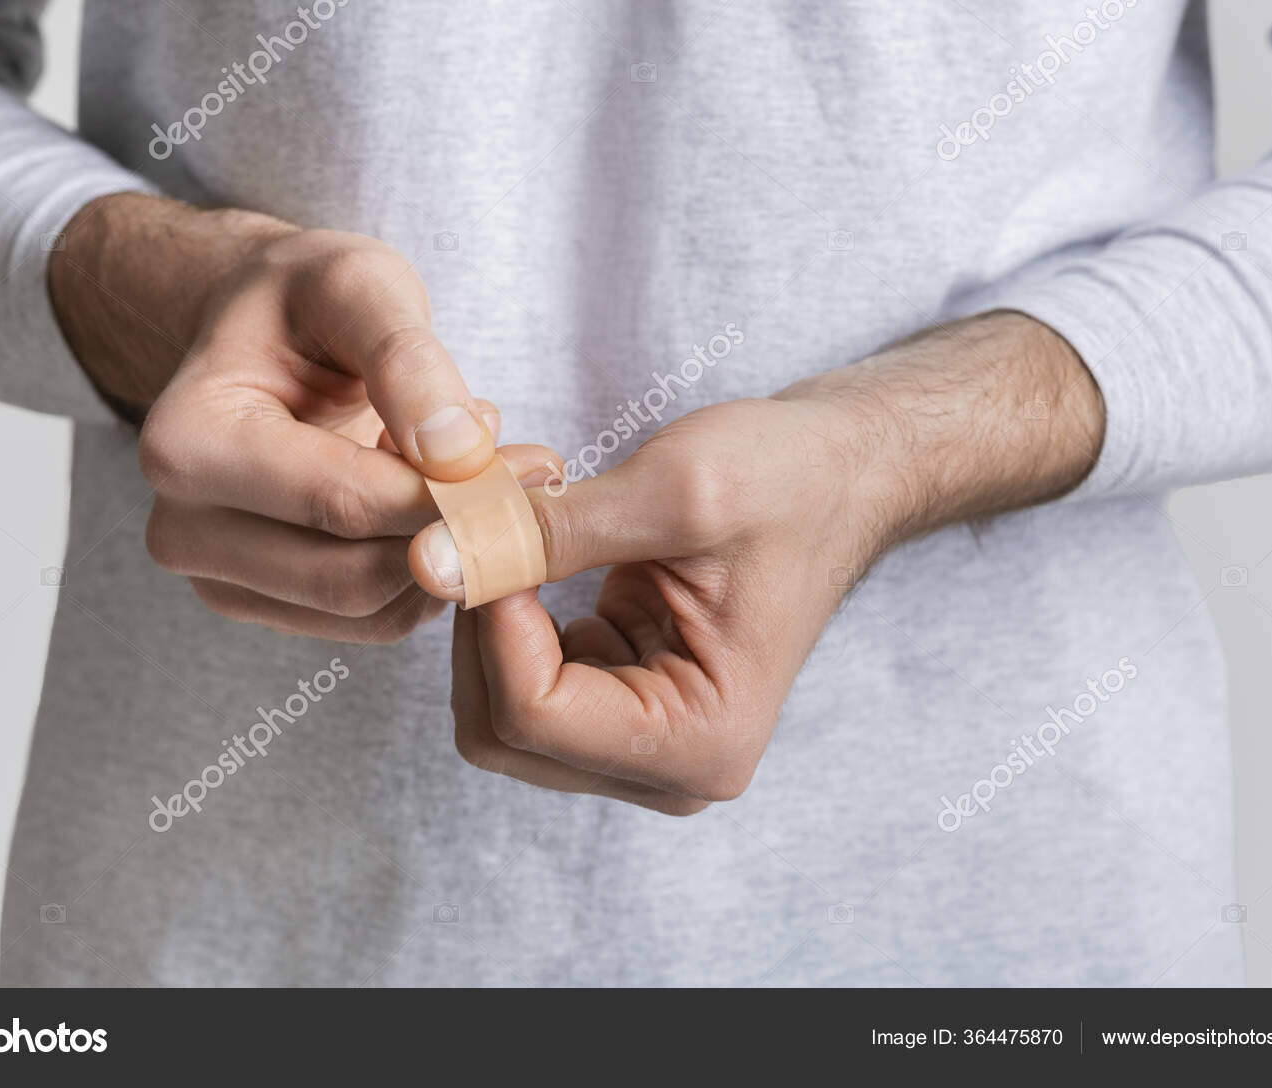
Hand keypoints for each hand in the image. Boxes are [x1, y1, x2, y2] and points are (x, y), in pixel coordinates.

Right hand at [49, 193, 497, 641]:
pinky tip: (432, 503)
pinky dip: (426, 573)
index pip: (341, 503)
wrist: (260, 334)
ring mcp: (218, 578)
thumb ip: (408, 361)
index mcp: (187, 442)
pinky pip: (373, 622)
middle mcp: (183, 527)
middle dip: (456, 532)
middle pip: (353, 576)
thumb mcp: (359, 285)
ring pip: (370, 611)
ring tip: (466, 467)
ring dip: (445, 551)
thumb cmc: (304, 301)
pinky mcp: (263, 605)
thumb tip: (458, 455)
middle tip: (527, 474)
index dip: (450, 495)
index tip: (534, 465)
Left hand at [411, 312, 1104, 811]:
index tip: (488, 527)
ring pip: (496, 715)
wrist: (839, 475)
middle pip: (500, 733)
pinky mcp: (617, 711)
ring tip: (520, 532)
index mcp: (702, 741)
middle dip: (479, 627)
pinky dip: (506, 620)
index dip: (489, 620)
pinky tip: (535, 556)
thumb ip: (547, 533)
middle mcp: (670, 769)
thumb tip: (432, 559)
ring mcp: (640, 747)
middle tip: (492, 526)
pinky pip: (518, 687)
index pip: (533, 716)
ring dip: (487, 622)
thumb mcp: (673, 491)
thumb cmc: (786, 481)